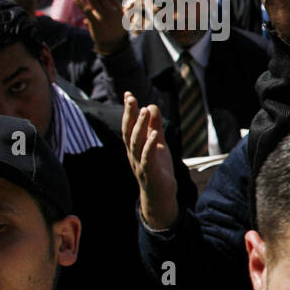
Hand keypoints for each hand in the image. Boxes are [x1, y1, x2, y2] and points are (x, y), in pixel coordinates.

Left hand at [74, 0, 127, 54]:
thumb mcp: (124, 19)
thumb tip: (131, 2)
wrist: (113, 46)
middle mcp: (111, 12)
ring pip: (93, 0)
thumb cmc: (117, 30)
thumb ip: (125, 10)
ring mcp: (103, 18)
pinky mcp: (95, 24)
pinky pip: (86, 11)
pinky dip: (80, 3)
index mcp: (117, 9)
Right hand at [122, 93, 179, 229]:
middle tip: (131, 98)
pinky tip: (154, 136)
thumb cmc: (158, 168)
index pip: (128, 125)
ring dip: (139, 127)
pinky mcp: (149, 172)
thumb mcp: (158, 144)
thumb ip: (155, 127)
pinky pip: (147, 158)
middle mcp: (133, 154)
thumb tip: (151, 106)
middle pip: (128, 132)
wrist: (161, 195)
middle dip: (129, 114)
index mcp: (134, 147)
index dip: (128, 111)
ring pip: (136, 143)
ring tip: (144, 111)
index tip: (128, 94)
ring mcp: (139, 163)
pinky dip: (149, 146)